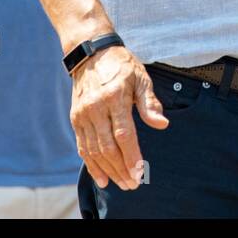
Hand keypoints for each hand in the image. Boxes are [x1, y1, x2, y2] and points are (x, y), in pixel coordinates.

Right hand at [70, 45, 167, 190]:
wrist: (91, 52)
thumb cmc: (122, 65)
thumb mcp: (141, 77)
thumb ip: (150, 103)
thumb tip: (162, 124)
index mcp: (115, 97)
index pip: (123, 134)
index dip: (131, 156)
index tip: (140, 172)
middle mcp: (95, 108)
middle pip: (107, 147)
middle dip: (121, 169)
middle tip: (133, 184)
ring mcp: (83, 114)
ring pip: (94, 150)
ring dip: (108, 170)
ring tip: (121, 184)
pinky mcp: (76, 118)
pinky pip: (83, 146)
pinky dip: (91, 164)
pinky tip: (101, 178)